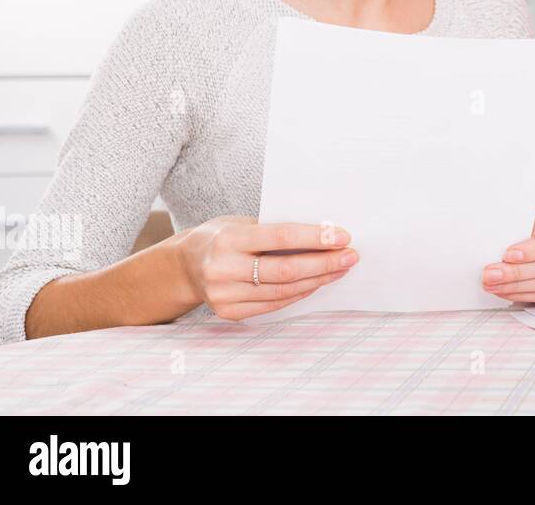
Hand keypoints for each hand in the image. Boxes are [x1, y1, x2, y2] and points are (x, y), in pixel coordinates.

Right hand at [174, 215, 357, 320]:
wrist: (183, 267)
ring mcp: (224, 295)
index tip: (343, 236)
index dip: (315, 238)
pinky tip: (317, 283)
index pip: (281, 237)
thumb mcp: (242, 222)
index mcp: (229, 239)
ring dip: (318, 280)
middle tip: (351, 256)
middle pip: (286, 270)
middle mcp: (223, 268)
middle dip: (324, 263)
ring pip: (283, 291)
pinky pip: (274, 304)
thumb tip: (324, 235)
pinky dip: (300, 293)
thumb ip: (275, 230)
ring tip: (340, 269)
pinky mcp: (229, 312)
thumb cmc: (222, 237)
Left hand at [482, 209, 534, 304]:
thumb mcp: (528, 225)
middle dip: (517, 273)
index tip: (507, 256)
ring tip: (494, 286)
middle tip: (491, 275)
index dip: (533, 250)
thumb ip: (517, 237)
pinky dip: (525, 296)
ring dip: (517, 287)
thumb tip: (492, 254)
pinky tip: (508, 292)